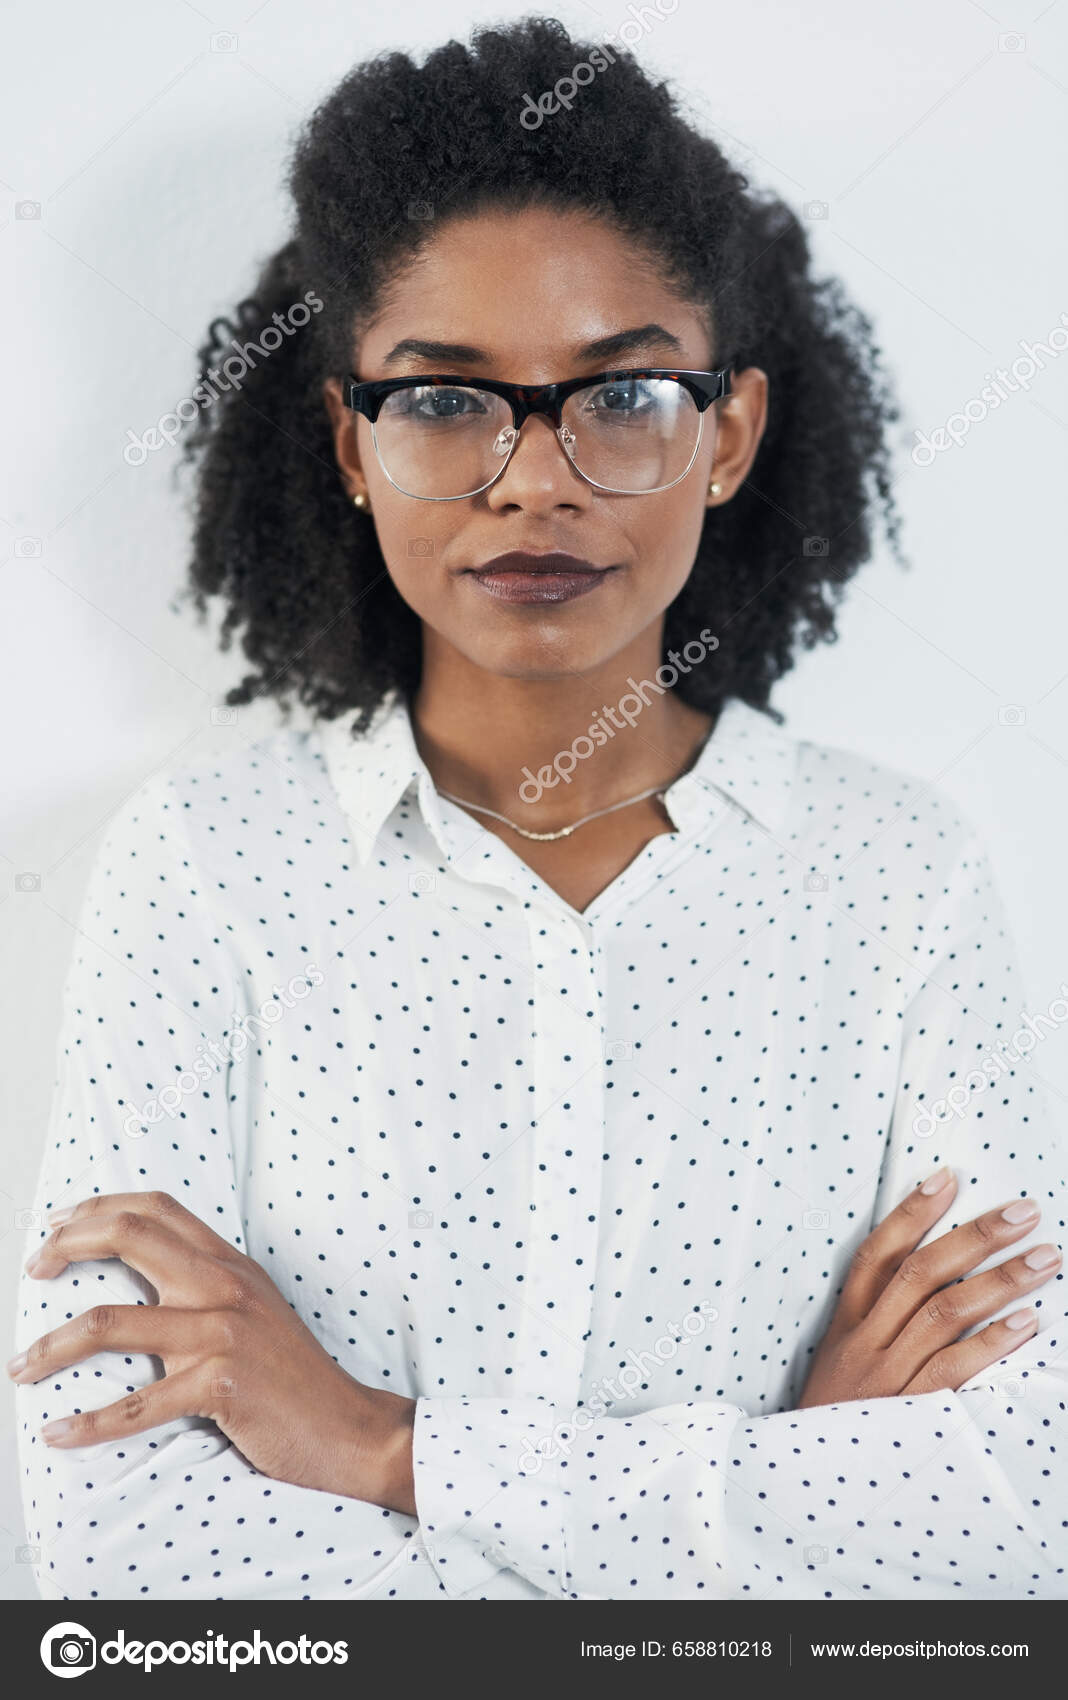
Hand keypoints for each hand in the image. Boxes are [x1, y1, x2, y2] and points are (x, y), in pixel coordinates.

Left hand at [8, 1190, 416, 1513]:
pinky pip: (137, 1404)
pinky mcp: (221, 1385)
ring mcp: (222, 1333)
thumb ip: (207, 1286)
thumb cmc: (293, 1377)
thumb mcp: (255, 1310)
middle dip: (67, 1246)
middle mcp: (224, 1286)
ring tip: (20, 1367)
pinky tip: (59, 1434)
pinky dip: (89, 1424)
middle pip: (131, 1236)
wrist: (347, 1427)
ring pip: (112, 1322)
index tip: (55, 1226)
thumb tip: (146, 1281)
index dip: (98, 1209)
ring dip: (52, 1346)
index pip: (156, 1209)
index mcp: (230, 1265)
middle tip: (32, 1270)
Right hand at [798, 1166, 1061, 1407]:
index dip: (910, 1213)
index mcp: (847, 1323)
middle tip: (1024, 1211)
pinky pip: (954, 1370)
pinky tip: (1027, 1322)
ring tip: (1045, 1257)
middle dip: (976, 1236)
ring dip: (1000, 1280)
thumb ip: (877, 1319)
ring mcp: (888, 1377)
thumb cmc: (835, 1416)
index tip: (948, 1177)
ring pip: (945, 1312)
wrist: (804, 1489)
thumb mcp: (840, 1360)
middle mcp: (866, 1342)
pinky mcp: (910, 1414)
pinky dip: (991, 1342)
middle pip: (921, 1272)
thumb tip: (935, 1272)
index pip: (877, 1253)